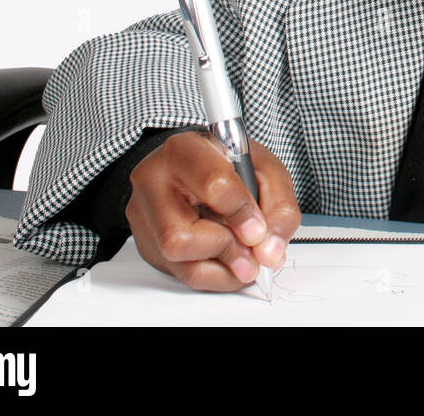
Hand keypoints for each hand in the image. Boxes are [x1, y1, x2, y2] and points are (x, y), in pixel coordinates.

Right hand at [126, 131, 300, 291]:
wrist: (195, 166)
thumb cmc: (228, 164)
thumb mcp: (265, 169)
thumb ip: (279, 207)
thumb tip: (269, 252)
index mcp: (184, 150)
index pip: (212, 185)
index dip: (241, 213)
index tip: (259, 230)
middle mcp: (153, 183)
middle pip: (179, 236)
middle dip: (226, 249)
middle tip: (253, 249)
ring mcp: (144, 216)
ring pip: (178, 261)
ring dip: (223, 266)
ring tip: (245, 255)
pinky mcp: (147, 242)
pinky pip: (181, 274)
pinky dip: (215, 274)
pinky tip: (230, 260)